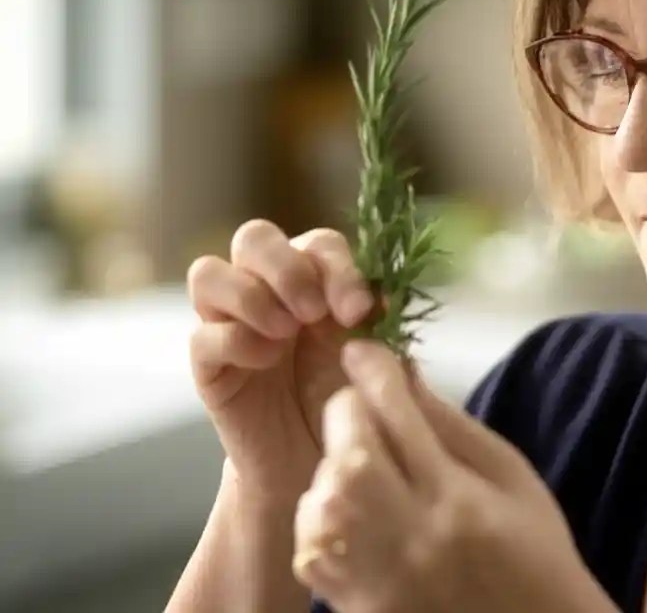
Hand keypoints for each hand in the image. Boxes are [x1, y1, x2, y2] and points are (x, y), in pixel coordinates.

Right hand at [186, 219, 375, 501]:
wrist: (318, 467)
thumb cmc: (350, 405)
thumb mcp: (377, 364)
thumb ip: (382, 328)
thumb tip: (388, 295)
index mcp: (314, 282)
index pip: (317, 245)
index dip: (339, 268)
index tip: (359, 311)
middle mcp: (266, 292)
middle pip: (254, 238)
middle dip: (287, 268)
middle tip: (314, 313)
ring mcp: (229, 324)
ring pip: (208, 273)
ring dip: (251, 295)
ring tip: (285, 333)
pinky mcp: (207, 366)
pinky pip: (201, 336)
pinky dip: (234, 340)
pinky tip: (265, 361)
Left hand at [292, 340, 615, 612]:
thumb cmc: (531, 549)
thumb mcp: (509, 475)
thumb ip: (451, 424)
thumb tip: (401, 370)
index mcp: (457, 500)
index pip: (397, 414)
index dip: (374, 369)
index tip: (363, 349)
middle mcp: (408, 539)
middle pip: (348, 451)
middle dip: (347, 413)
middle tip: (365, 407)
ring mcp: (372, 577)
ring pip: (320, 492)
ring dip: (333, 465)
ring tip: (368, 467)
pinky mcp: (348, 602)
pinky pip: (309, 539)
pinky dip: (323, 514)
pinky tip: (355, 512)